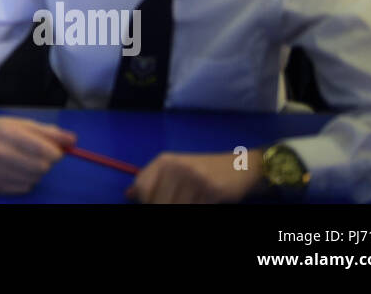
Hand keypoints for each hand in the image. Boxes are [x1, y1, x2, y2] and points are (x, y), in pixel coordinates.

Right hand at [0, 114, 75, 194]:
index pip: (44, 150)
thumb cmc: (0, 129)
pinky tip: (16, 169)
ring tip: (26, 161)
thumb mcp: (24, 124)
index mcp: (8, 133)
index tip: (55, 150)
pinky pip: (24, 188)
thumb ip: (50, 132)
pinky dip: (26, 180)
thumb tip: (73, 140)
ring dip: (36, 171)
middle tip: (39, 155)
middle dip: (47, 162)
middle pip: (42, 167)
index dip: (56, 152)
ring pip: (34, 179)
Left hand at [127, 151, 264, 203]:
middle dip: (163, 207)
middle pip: (156, 201)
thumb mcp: (176, 168)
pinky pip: (195, 209)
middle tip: (178, 203)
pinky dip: (195, 209)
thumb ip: (153, 180)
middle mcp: (177, 167)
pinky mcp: (211, 190)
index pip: (141, 187)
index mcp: (164, 161)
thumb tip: (129, 195)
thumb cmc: (203, 170)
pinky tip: (201, 203)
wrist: (240, 167)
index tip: (154, 203)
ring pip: (175, 207)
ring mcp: (194, 178)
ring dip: (181, 209)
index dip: (145, 201)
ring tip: (190, 202)